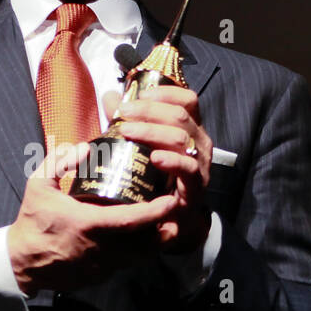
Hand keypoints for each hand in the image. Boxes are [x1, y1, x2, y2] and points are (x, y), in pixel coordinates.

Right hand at [6, 141, 177, 294]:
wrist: (21, 263)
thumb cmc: (32, 222)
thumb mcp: (38, 185)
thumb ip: (59, 162)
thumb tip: (84, 147)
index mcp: (88, 225)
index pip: (131, 221)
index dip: (155, 212)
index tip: (171, 200)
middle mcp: (100, 249)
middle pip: (145, 244)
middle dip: (165, 229)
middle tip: (175, 212)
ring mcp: (102, 266)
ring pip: (139, 257)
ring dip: (154, 242)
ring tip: (164, 224)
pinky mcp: (100, 276)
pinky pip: (126, 265)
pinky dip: (137, 253)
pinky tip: (139, 239)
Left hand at [103, 85, 212, 253]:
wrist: (172, 217)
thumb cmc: (156, 176)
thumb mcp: (142, 145)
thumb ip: (129, 121)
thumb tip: (110, 97)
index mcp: (189, 128)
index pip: (187, 100)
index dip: (166, 92)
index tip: (140, 93)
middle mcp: (199, 141)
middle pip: (179, 115)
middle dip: (149, 110)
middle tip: (123, 111)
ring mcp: (200, 163)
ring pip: (181, 138)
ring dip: (152, 131)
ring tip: (128, 131)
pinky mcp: (196, 185)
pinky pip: (188, 168)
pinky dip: (172, 161)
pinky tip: (155, 158)